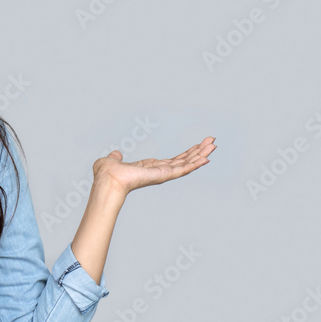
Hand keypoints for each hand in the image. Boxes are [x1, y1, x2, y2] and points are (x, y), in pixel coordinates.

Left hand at [93, 136, 215, 195]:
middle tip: (212, 141)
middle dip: (198, 151)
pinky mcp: (163, 175)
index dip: (185, 154)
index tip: (196, 146)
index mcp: (149, 168)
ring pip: (187, 164)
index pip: (172, 160)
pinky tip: (206, 158)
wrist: (107, 180)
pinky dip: (195, 164)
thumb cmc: (106, 174)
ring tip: (214, 145)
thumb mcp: (112, 160)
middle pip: (183, 160)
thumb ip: (117, 157)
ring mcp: (162, 174)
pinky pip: (183, 169)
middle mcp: (158, 172)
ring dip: (201, 154)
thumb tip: (116, 154)